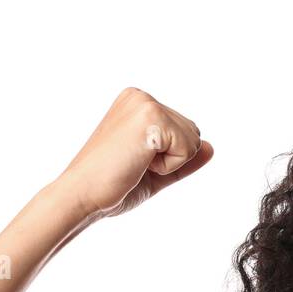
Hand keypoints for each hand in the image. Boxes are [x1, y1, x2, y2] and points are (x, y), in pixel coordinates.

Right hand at [53, 87, 212, 223]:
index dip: (167, 160)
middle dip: (172, 159)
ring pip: (193, 140)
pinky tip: (138, 163)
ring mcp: (145, 103)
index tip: (133, 162)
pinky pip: (187, 148)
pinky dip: (168, 166)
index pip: (184, 132)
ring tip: (134, 163)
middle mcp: (140, 96)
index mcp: (137, 103)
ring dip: (169, 163)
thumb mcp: (155, 171)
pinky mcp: (151, 116)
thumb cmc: (110, 186)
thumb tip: (211, 148)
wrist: (82, 195)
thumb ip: (183, 158)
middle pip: (193, 133)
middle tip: (134, 164)